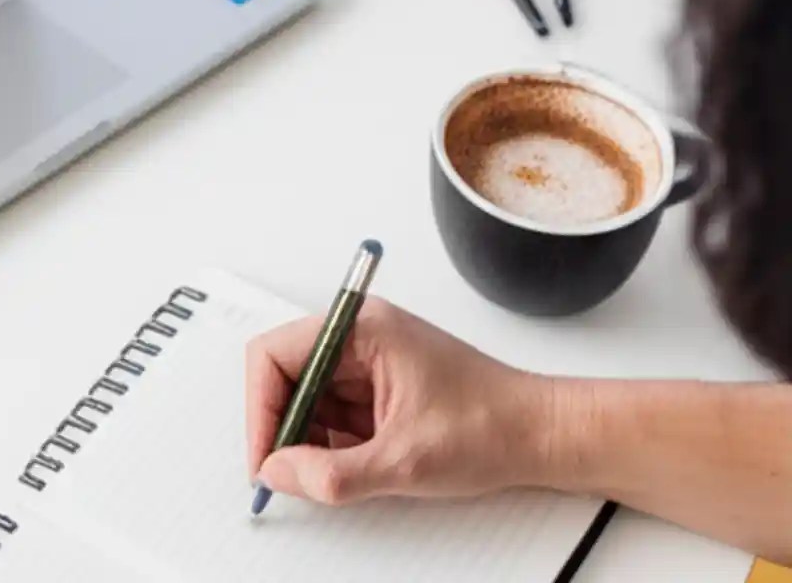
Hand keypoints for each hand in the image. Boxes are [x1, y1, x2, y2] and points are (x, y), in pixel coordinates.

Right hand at [246, 298, 553, 505]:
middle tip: (287, 471)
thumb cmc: (492, 426)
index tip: (266, 454)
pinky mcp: (375, 388)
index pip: (276, 354)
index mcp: (363, 329)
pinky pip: (329, 415)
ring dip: (307, 440)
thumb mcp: (405, 461)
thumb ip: (332, 473)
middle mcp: (360, 336)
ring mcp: (367, 362)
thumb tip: (278, 472)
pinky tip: (354, 465)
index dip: (261, 407)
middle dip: (282, 427)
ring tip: (334, 471)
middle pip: (285, 375)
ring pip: (304, 399)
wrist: (541, 436)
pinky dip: (328, 446)